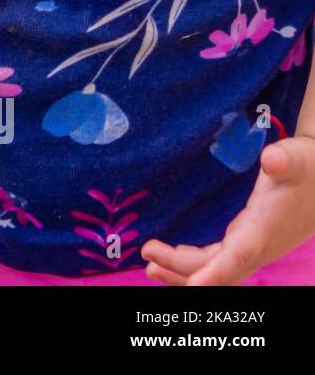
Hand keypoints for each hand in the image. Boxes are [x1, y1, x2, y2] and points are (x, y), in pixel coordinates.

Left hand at [142, 135, 314, 283]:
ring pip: (216, 270)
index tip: (194, 287)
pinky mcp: (248, 243)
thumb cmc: (307, 168)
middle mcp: (258, 245)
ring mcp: (253, 248)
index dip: (216, 273)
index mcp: (265, 228)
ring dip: (183, 270)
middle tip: (147, 251)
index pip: (239, 255)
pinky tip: (174, 255)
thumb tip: (273, 158)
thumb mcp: (297, 160)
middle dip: (181, 268)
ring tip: (151, 265)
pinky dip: (195, 263)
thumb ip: (285, 160)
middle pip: (218, 268)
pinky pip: (219, 262)